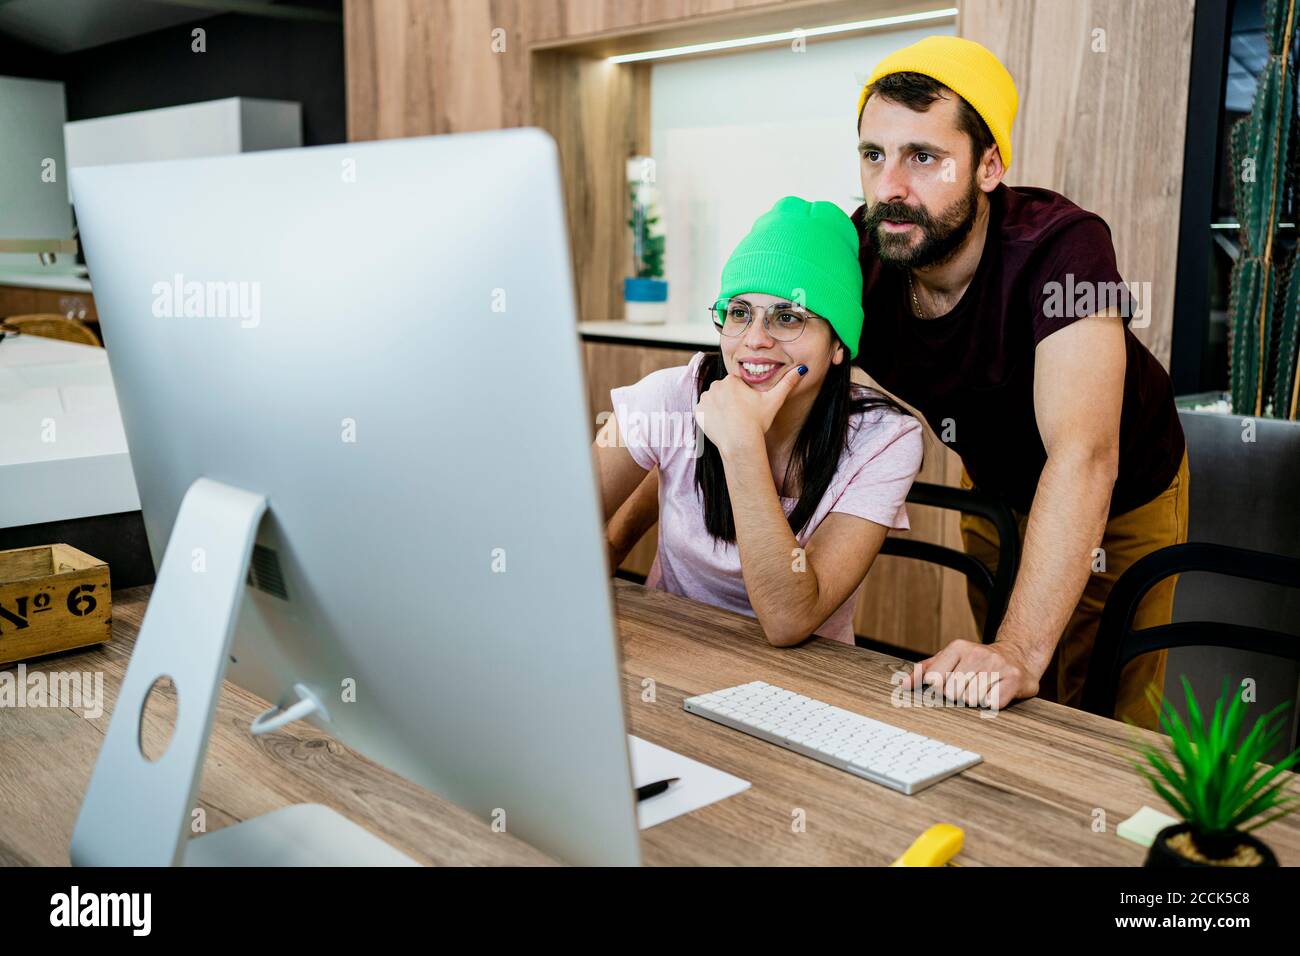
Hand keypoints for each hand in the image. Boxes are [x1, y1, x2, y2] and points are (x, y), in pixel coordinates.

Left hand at [693, 363, 805, 457]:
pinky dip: (711, 417)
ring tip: (732, 420)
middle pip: (724, 392)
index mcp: (732, 380)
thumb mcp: (774, 400)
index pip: (736, 385)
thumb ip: (788, 383)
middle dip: (731, 401)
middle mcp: (715, 386)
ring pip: (714, 400)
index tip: (748, 408)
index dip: (743, 397)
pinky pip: (704, 411)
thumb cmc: (757, 422)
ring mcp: (705, 399)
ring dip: (720, 408)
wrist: (740, 442)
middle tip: (740, 416)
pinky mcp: (698, 412)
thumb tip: (802, 369)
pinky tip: (722, 424)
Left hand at [900, 639, 1046, 711]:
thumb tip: (903, 685)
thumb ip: (925, 671)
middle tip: (971, 684)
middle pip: (953, 693)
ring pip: (972, 700)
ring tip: (984, 686)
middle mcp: (977, 653)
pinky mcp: (1014, 679)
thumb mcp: (948, 659)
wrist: (1016, 655)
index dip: (940, 688)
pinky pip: (992, 704)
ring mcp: (997, 665)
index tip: (950, 682)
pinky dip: (992, 702)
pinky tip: (996, 691)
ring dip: (976, 699)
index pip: (934, 680)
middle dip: (959, 694)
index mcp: (958, 647)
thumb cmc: (975, 662)